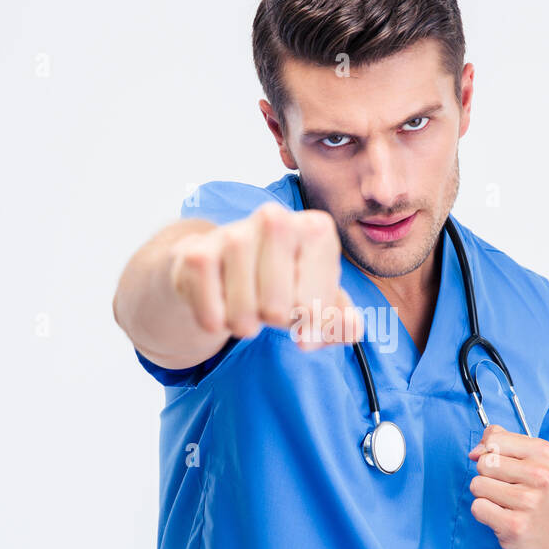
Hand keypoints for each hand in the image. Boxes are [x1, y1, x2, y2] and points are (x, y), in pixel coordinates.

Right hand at [168, 202, 362, 349]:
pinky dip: (216, 323)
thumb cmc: (280, 281)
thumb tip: (352, 329)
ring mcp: (233, 233)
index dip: (310, 324)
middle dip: (276, 322)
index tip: (304, 312)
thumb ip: (340, 320)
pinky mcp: (197, 253)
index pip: (316, 305)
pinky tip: (220, 304)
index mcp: (315, 229)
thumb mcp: (318, 300)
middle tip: (271, 305)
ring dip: (245, 324)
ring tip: (247, 307)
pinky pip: (212, 316)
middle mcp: (276, 219)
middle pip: (279, 311)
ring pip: (245, 315)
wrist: (220, 265)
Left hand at [467, 423, 548, 548]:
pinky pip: (477, 507)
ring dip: (486, 495)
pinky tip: (504, 517)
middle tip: (509, 488)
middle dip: (488, 475)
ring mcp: (528, 502)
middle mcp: (541, 476)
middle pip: (484, 462)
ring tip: (507, 503)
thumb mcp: (535, 460)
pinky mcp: (514, 525)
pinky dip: (485, 513)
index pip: (495, 439)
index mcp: (546, 454)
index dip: (491, 452)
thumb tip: (475, 451)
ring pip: (477, 484)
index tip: (506, 466)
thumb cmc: (542, 495)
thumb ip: (503, 442)